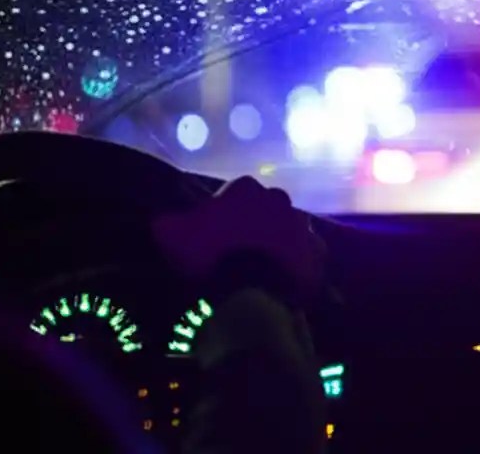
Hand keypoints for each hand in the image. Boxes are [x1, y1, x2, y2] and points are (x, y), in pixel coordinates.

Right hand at [151, 177, 325, 302]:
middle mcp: (279, 198)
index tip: (214, 234)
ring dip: (277, 242)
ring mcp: (303, 225)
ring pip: (288, 230)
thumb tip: (161, 220)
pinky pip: (306, 255)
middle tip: (239, 250)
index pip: (233, 194)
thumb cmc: (211, 257)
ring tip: (261, 267)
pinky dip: (296, 264)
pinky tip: (281, 279)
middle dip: (255, 224)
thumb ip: (168, 223)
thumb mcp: (173, 238)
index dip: (222, 214)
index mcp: (246, 188)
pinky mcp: (318, 251)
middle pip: (265, 209)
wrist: (252, 292)